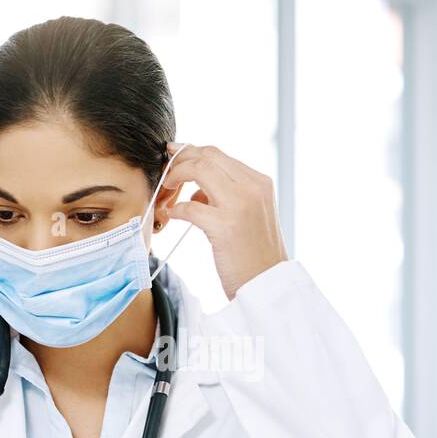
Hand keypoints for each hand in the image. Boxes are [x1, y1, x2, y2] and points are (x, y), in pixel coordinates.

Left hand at [160, 143, 286, 300]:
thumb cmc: (255, 254)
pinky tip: (172, 216)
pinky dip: (176, 210)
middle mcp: (253, 188)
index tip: (174, 157)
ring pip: (198, 169)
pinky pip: (190, 207)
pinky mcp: (225, 227)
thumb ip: (229, 196)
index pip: (218, 154)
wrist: (270, 285)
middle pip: (207, 155)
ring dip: (176, 177)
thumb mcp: (251, 215)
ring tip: (167, 193)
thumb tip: (196, 190)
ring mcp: (240, 205)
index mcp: (260, 183)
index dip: (191, 152)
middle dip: (180, 161)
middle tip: (166, 175)